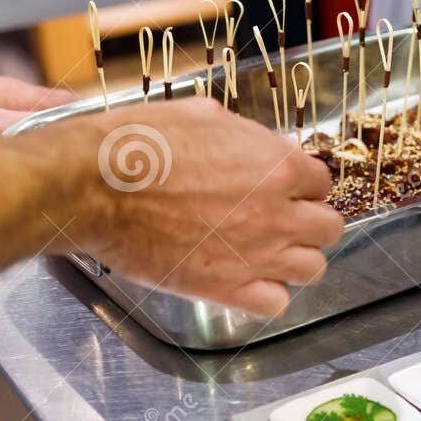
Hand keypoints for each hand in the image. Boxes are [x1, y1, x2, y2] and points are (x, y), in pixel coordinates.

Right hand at [54, 99, 344, 316]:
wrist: (92, 187)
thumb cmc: (139, 144)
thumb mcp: (203, 117)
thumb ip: (250, 136)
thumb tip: (276, 146)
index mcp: (277, 167)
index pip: (321, 182)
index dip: (303, 186)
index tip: (285, 190)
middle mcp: (277, 214)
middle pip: (328, 228)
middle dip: (309, 222)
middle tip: (281, 221)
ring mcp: (256, 255)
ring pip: (312, 268)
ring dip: (295, 260)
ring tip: (268, 253)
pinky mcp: (226, 289)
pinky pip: (275, 303)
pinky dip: (267, 294)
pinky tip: (247, 279)